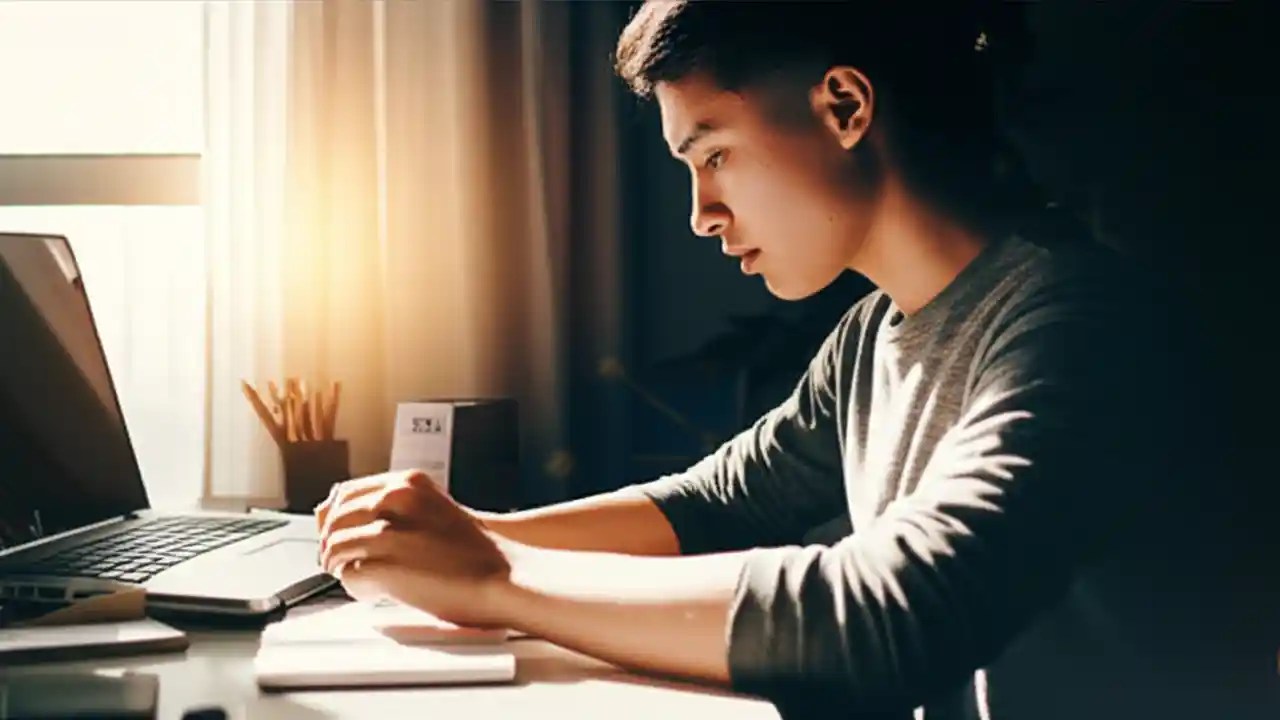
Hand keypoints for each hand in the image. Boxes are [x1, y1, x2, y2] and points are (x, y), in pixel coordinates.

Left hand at [314, 470, 513, 626]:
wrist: (506, 577)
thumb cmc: (477, 550)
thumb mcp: (435, 510)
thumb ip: (396, 508)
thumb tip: (350, 514)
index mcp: (408, 482)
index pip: (345, 493)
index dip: (335, 517)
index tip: (335, 533)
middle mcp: (396, 500)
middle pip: (335, 519)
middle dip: (331, 542)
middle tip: (337, 560)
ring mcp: (390, 532)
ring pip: (336, 547)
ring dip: (339, 565)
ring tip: (353, 577)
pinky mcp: (388, 566)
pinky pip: (350, 575)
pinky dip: (354, 586)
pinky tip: (372, 591)